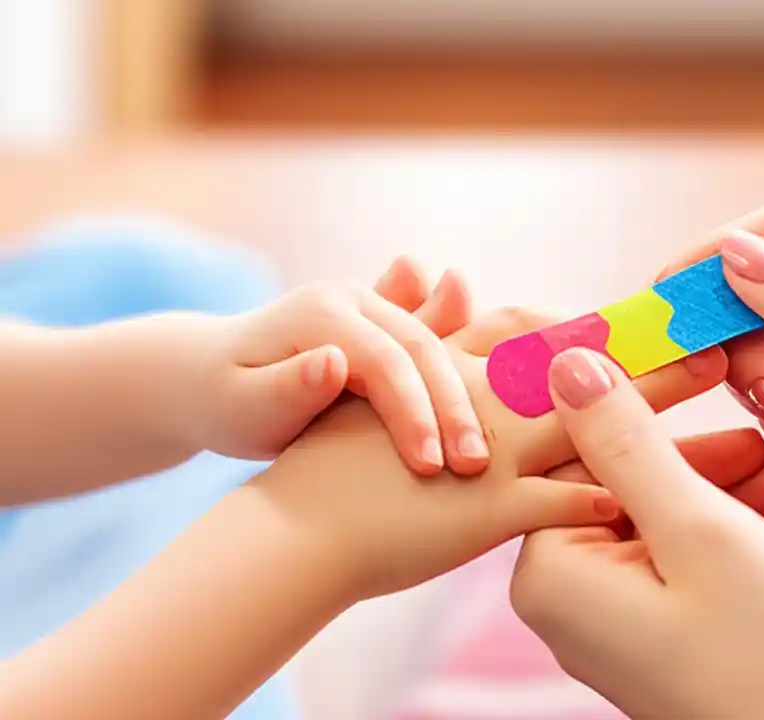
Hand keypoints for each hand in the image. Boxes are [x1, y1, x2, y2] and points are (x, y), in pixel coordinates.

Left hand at [193, 256, 487, 475]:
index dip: (414, 412)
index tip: (432, 468)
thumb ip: (287, 388)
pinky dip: (477, 376)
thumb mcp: (241, 406)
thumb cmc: (224, 403)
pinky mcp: (392, 332)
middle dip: (456, 408)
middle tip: (477, 466)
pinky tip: (516, 404)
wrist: (211, 377)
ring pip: (442, 349)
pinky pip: (445, 349)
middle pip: (423, 349)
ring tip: (494, 450)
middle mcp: (357, 298)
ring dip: (472, 399)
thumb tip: (334, 361)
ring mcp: (379, 309)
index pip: (385, 360)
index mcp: (323, 310)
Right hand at [254, 307, 726, 599]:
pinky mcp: (484, 510)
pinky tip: (649, 494)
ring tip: (714, 406)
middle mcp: (483, 401)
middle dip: (652, 358)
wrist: (291, 528)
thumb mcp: (377, 379)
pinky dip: (601, 497)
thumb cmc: (335, 461)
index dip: (602, 325)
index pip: (543, 333)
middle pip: (584, 370)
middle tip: (716, 344)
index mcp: (459, 369)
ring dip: (653, 416)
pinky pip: (557, 503)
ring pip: (588, 426)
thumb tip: (435, 267)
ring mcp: (488, 454)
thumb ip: (413, 324)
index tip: (654, 316)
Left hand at [511, 348, 763, 719]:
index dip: (664, 406)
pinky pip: (716, 576)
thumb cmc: (760, 658)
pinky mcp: (676, 643)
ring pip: (697, 531)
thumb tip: (567, 363)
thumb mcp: (696, 527)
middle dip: (743, 471)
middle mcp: (579, 602)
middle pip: (655, 492)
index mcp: (555, 572)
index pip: (594, 453)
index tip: (722, 371)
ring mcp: (628, 627)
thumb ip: (629, 440)